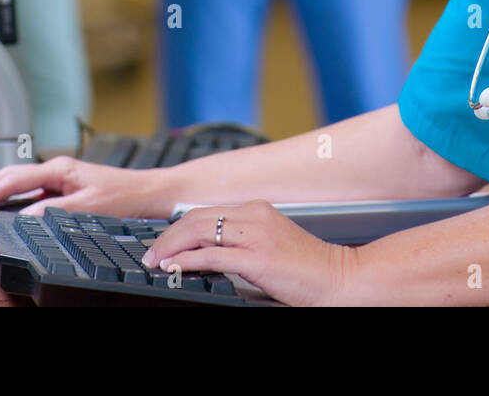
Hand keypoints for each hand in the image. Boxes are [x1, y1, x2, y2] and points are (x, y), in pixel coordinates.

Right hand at [0, 156, 173, 218]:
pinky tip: (4, 207)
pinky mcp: (66, 186)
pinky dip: (12, 197)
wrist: (150, 193)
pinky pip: (31, 190)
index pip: (14, 179)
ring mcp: (61, 177)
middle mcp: (58, 169)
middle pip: (11, 175)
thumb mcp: (89, 206)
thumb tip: (26, 216)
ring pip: (19, 181)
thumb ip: (56, 210)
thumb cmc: (126, 196)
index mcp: (60, 169)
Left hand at [141, 200, 355, 306]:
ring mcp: (256, 234)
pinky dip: (186, 259)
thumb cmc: (306, 268)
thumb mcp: (269, 245)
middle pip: (197, 217)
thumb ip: (241, 242)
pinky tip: (173, 266)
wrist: (337, 277)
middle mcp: (255, 215)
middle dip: (167, 235)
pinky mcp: (258, 257)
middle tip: (151, 254)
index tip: (162, 244)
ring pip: (199, 230)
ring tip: (155, 261)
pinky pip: (211, 254)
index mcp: (258, 210)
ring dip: (170, 246)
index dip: (178, 228)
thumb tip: (204, 253)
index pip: (206, 212)